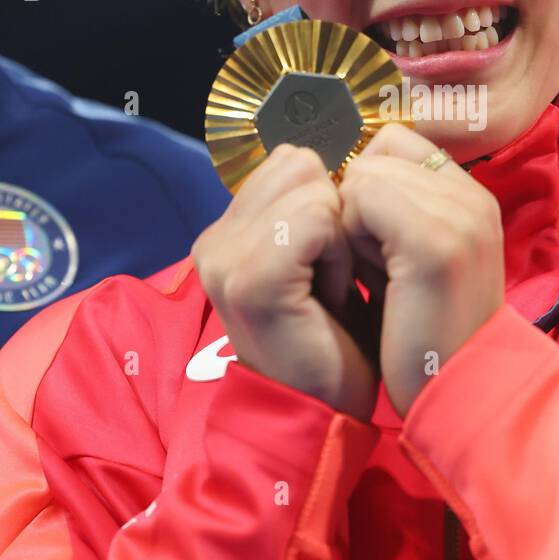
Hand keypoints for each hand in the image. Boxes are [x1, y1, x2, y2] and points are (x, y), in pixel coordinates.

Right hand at [191, 144, 379, 421]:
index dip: (330, 201)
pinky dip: (341, 256)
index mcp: (228, 229)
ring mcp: (224, 258)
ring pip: (315, 186)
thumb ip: (309, 203)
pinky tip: (332, 298)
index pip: (292, 157)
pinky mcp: (250, 278)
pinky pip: (319, 218)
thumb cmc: (336, 336)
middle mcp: (214, 238)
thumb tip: (337, 147)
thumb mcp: (319, 256)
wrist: (327, 412)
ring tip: (331, 290)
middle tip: (330, 278)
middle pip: (302, 163)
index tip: (328, 263)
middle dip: (335, 213)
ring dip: (341, 237)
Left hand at [338, 123, 505, 418]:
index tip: (377, 242)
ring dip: (352, 220)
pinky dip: (350, 233)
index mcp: (471, 198)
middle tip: (374, 263)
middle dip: (358, 202)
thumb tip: (343, 175)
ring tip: (375, 272)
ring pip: (365, 172)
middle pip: (378, 153)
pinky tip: (367, 274)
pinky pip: (362, 195)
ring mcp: (459, 214)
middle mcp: (472, 196)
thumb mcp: (415, 256)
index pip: (396, 144)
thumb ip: (395, 210)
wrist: (455, 394)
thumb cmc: (423, 334)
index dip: (370, 185)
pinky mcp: (435, 240)